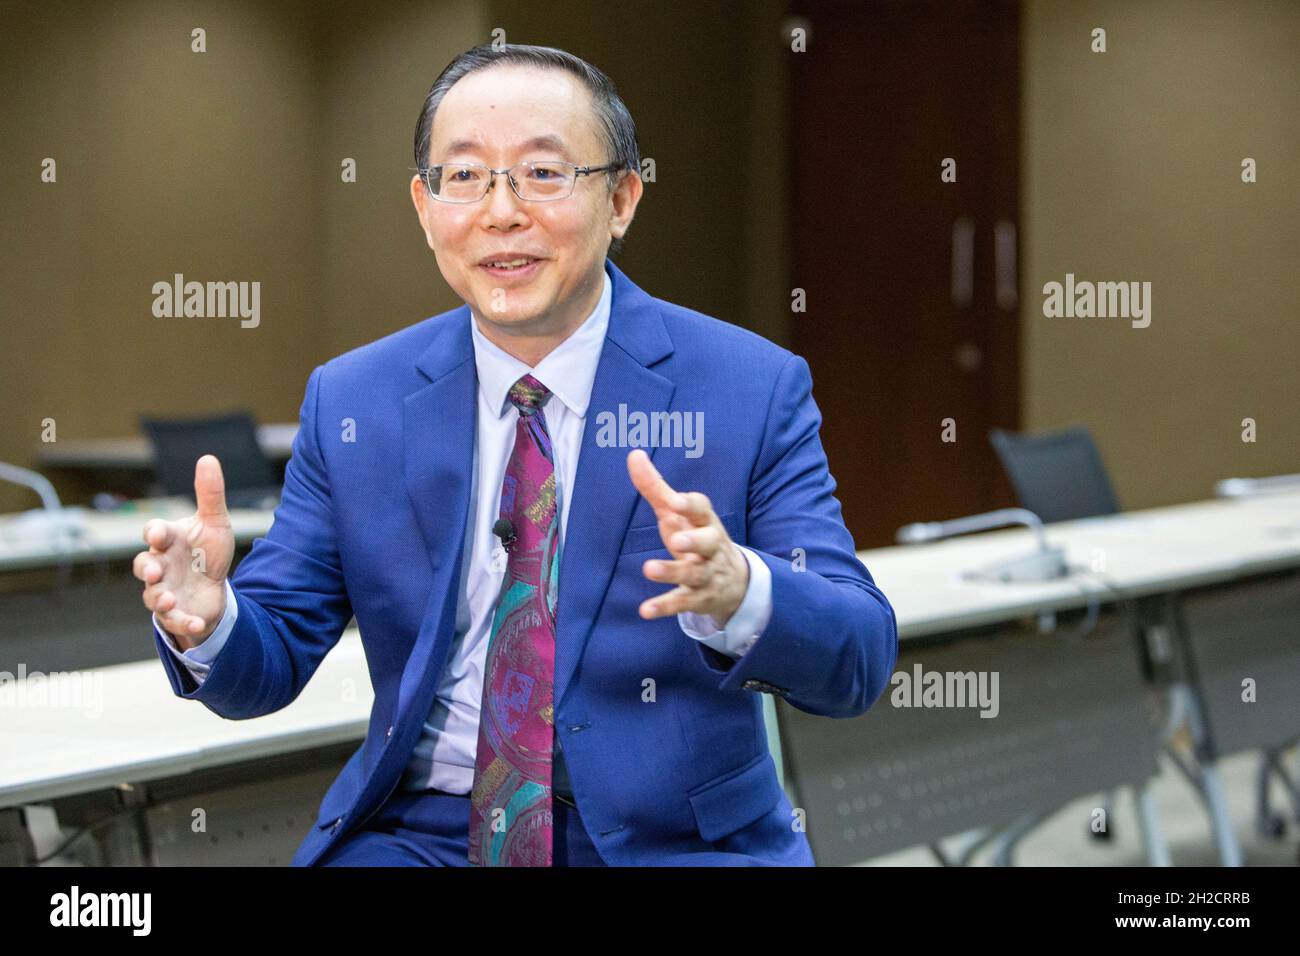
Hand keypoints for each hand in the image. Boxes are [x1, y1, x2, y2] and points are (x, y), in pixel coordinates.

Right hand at [132, 454, 234, 648]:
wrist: (214, 585)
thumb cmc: (207, 550)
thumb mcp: (214, 522)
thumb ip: (209, 494)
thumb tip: (207, 458)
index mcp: (168, 540)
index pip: (153, 532)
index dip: (154, 533)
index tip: (158, 534)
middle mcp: (161, 565)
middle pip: (143, 566)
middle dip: (147, 568)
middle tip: (155, 570)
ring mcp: (165, 590)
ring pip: (153, 596)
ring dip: (159, 599)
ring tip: (170, 598)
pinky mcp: (177, 612)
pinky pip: (175, 620)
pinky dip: (184, 622)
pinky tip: (198, 622)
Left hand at [625, 449, 748, 624]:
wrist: (733, 582)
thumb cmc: (696, 537)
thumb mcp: (677, 513)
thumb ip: (655, 487)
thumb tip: (633, 454)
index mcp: (704, 522)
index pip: (703, 509)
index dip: (691, 505)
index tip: (677, 500)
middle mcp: (710, 547)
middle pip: (708, 542)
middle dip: (694, 540)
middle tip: (676, 539)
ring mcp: (706, 573)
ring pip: (693, 573)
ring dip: (672, 571)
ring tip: (649, 569)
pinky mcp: (698, 598)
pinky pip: (682, 602)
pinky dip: (665, 606)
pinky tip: (645, 610)